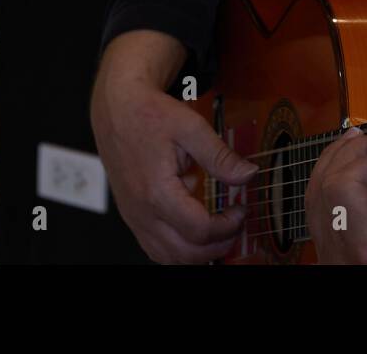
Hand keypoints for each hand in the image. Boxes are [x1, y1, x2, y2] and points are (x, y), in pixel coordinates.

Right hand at [91, 33, 258, 263]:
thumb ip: (220, 156)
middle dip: (217, 246)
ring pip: (167, 256)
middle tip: (236, 225)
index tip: (241, 210)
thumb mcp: (191, 128)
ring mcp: (134, 217)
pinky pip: (154, 247)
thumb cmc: (149, 115)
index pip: (198, 230)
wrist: (117, 109)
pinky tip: (194, 228)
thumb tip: (248, 174)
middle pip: (184, 253)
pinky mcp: (132, 215)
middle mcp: (141, 211)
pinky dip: (178, 248)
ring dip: (198, 253)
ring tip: (220, 231)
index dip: (227, 226)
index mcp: (157, 191)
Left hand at [305, 126, 366, 263]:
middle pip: (322, 187)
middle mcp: (342, 256)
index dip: (365, 160)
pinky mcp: (334, 263)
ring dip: (334, 165)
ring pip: (312, 201)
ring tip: (358, 142)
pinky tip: (350, 174)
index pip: (343, 187)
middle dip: (348, 152)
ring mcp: (333, 261)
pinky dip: (329, 186)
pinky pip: (317, 216)